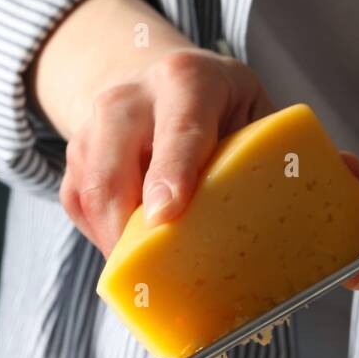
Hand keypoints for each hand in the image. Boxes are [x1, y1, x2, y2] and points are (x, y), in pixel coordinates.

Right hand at [60, 47, 272, 254]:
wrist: (167, 81)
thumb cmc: (224, 109)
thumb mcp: (254, 116)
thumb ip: (261, 157)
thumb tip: (281, 222)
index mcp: (188, 81)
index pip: (178, 130)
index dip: (170, 174)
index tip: (165, 215)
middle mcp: (132, 99)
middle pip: (113, 168)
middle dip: (126, 225)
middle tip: (151, 274)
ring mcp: (95, 125)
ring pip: (89, 190)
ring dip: (114, 241)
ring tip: (145, 275)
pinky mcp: (76, 154)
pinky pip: (77, 203)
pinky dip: (101, 235)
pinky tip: (130, 251)